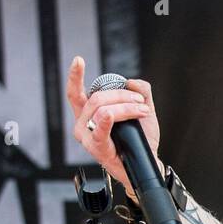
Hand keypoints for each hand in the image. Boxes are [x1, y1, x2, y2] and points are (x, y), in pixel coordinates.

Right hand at [66, 55, 162, 196]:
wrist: (147, 163)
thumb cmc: (140, 139)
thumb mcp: (142, 110)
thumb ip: (140, 92)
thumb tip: (131, 82)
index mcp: (88, 114)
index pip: (76, 93)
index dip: (75, 76)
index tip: (78, 60)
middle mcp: (83, 124)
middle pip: (96, 98)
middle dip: (121, 95)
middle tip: (140, 101)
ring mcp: (87, 137)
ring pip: (102, 110)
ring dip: (126, 106)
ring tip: (142, 110)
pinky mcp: (97, 148)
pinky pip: (100, 128)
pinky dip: (109, 119)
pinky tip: (114, 115)